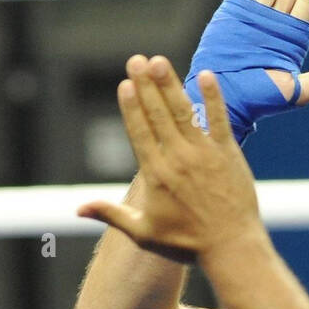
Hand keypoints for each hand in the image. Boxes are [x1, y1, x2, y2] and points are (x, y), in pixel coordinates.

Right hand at [77, 58, 263, 263]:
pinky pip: (219, 119)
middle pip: (158, 115)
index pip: (139, 132)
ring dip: (170, 84)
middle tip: (136, 60)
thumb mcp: (144, 233)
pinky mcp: (228, 154)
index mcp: (156, 175)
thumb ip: (110, 215)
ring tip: (159, 62)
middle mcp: (178, 159)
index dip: (132, 106)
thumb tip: (78, 209)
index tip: (125, 84)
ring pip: (183, 111)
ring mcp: (204, 154)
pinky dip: (212, 97)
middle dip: (146, 85)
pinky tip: (206, 75)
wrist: (231, 248)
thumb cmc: (187, 244)